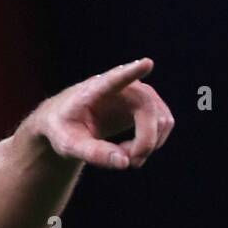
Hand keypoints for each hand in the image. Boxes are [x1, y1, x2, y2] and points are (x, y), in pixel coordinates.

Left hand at [32, 58, 174, 169]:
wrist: (67, 121)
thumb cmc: (64, 129)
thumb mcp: (69, 146)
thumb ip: (94, 153)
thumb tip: (125, 162)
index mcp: (95, 90)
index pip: (115, 79)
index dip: (131, 72)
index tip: (146, 63)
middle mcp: (124, 86)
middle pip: (149, 110)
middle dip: (145, 142)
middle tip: (130, 163)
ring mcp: (140, 94)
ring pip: (162, 120)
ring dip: (149, 145)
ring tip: (124, 156)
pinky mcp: (147, 105)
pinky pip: (163, 125)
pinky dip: (152, 143)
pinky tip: (131, 150)